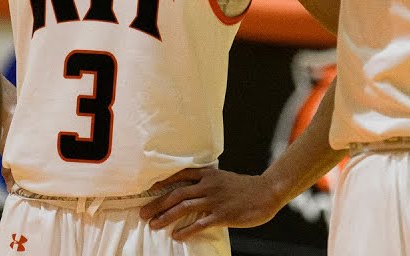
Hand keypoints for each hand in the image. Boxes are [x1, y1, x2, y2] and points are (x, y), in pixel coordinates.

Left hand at [139, 167, 282, 240]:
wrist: (267, 192)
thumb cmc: (246, 187)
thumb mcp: (224, 178)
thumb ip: (208, 181)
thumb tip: (192, 190)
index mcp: (208, 174)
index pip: (179, 175)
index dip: (162, 182)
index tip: (148, 189)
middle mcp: (208, 185)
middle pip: (176, 193)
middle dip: (157, 203)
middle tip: (143, 213)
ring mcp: (214, 200)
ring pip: (184, 207)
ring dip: (166, 216)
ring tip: (153, 224)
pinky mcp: (222, 215)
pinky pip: (199, 223)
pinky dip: (186, 230)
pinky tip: (176, 235)